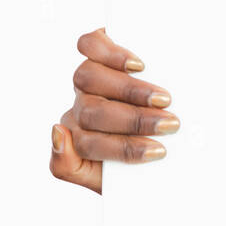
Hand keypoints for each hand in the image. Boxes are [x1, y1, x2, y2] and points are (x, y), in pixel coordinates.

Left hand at [49, 26, 180, 194]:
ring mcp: (84, 81)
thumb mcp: (108, 180)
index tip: (156, 152)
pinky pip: (90, 46)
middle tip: (169, 124)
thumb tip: (57, 132)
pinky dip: (111, 53)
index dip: (122, 148)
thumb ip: (71, 168)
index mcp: (77, 142)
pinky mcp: (95, 51)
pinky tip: (137, 65)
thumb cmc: (137, 162)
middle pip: (92, 112)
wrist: (158, 137)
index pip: (86, 144)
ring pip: (88, 79)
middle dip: (135, 120)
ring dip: (130, 90)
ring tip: (162, 99)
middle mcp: (78, 110)